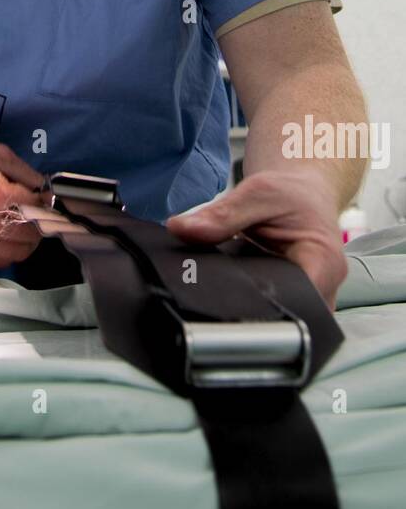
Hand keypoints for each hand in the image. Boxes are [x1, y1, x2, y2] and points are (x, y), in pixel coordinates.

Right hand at [0, 130, 46, 267]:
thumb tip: (45, 190)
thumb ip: (26, 173)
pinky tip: (2, 236)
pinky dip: (5, 251)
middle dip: (38, 223)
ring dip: (25, 241)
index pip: (38, 209)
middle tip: (35, 214)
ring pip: (16, 254)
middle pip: (31, 235)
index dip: (46, 204)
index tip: (45, 201)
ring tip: (21, 227)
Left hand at [166, 167, 348, 310]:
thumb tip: (182, 229)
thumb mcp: (256, 193)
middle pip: (290, 316)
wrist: (305, 190)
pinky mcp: (302, 299)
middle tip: (215, 295)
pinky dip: (257, 303)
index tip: (226, 298)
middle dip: (251, 310)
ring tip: (225, 291)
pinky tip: (238, 289)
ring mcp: (317, 296)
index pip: (297, 302)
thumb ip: (221, 215)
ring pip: (284, 318)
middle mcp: (325, 285)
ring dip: (254, 308)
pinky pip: (281, 310)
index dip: (260, 306)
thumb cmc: (291, 191)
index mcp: (322, 260)